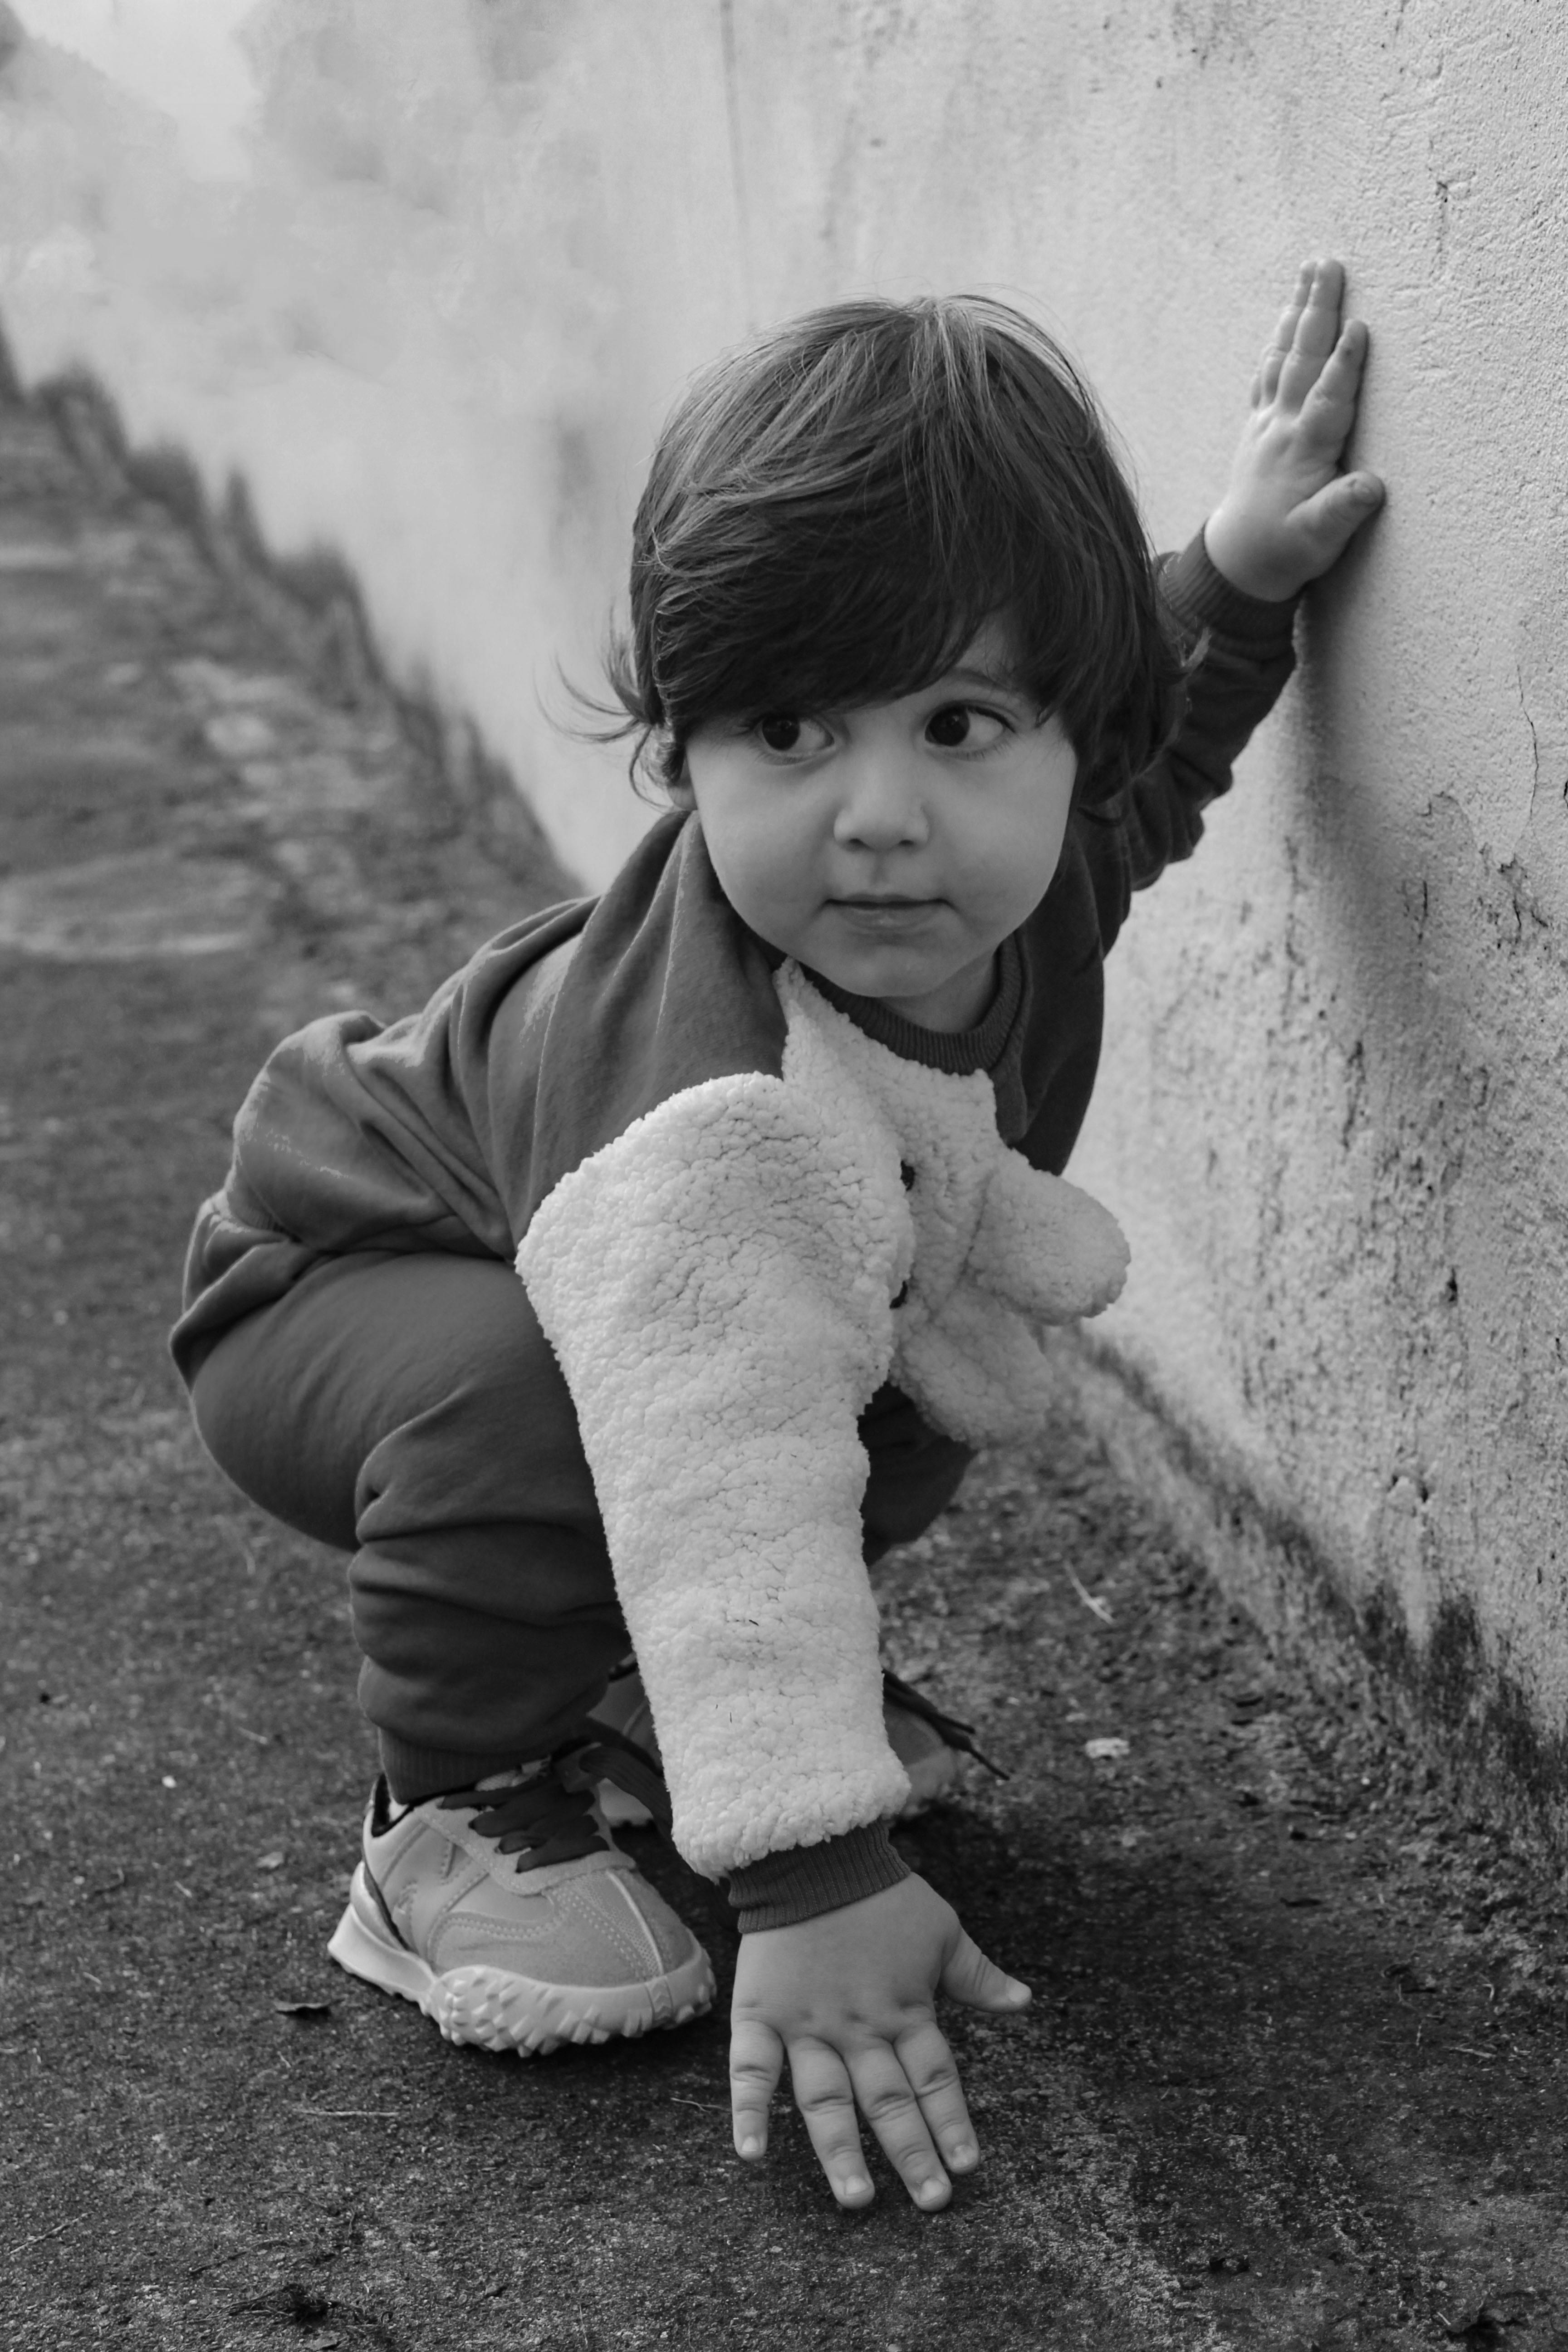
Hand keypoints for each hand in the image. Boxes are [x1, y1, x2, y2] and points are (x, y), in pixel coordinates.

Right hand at [728, 1872, 1031, 2211]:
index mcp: (905, 2009)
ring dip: (841, 2151)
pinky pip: (752, 2067)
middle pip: (888, 2101)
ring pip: (826, 2099)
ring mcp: (807, 2023)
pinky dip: (748, 2109)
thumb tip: (1025, 2002)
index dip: (951, 2123)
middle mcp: (858, 2026)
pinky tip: (752, 2154)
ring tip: (857, 2199)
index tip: (967, 2167)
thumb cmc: (883, 1893)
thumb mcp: (942, 1929)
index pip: (935, 2078)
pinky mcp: (762, 2012)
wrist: (814, 1852)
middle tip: (931, 2203)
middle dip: (911, 2154)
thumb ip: (978, 1975)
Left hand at [1204, 257, 1384, 603]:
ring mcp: (1266, 423)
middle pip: (1301, 361)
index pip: (1326, 401)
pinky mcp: (1259, 425)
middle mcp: (1280, 429)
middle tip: (1328, 265)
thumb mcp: (1319, 541)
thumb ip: (1342, 511)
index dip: (1344, 365)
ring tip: (1311, 270)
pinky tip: (1288, 315)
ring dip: (1299, 312)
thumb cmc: (1286, 551)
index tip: (1359, 327)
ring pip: (1283, 357)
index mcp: (1301, 452)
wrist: (1238, 563)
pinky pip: (1268, 372)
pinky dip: (1279, 341)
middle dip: (1317, 312)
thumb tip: (1371, 487)